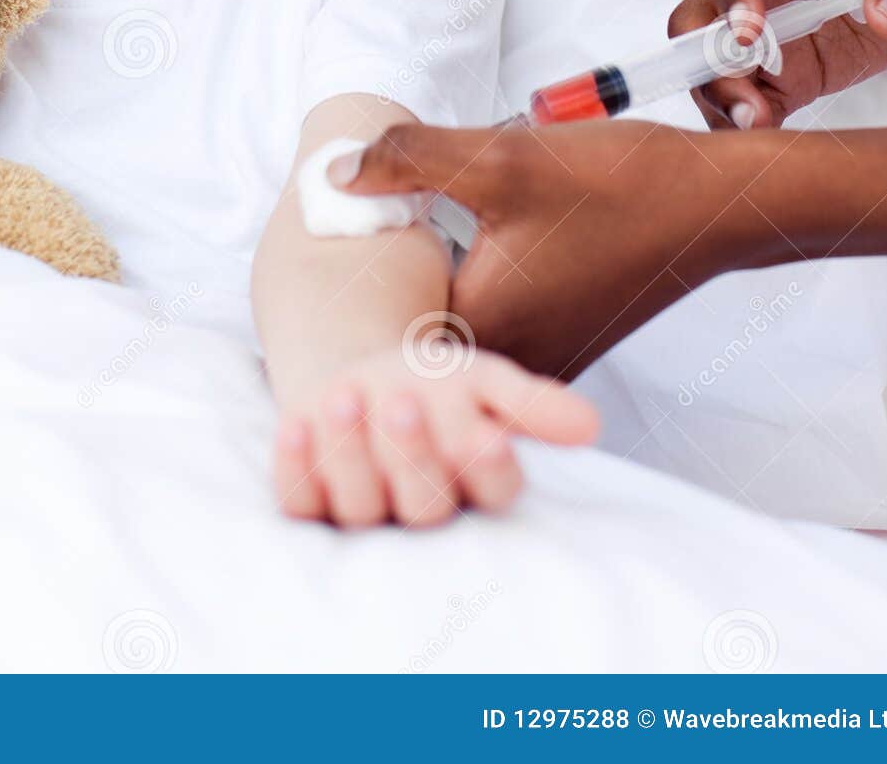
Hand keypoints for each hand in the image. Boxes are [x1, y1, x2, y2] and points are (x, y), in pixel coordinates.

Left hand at [273, 341, 596, 527]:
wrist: (360, 377)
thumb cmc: (434, 388)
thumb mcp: (481, 380)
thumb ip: (529, 402)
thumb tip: (591, 425)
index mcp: (472, 481)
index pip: (493, 492)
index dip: (487, 470)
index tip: (483, 436)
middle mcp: (420, 506)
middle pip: (424, 505)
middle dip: (412, 455)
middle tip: (402, 401)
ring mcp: (363, 508)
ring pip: (360, 504)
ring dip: (351, 452)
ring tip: (346, 395)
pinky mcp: (311, 502)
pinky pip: (300, 500)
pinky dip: (295, 465)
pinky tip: (295, 424)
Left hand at [334, 119, 742, 381]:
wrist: (712, 200)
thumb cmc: (616, 183)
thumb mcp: (499, 158)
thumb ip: (408, 162)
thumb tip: (331, 174)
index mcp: (485, 329)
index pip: (386, 349)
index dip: (345, 314)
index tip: (308, 283)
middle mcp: (513, 360)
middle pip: (416, 355)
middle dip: (377, 318)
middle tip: (324, 280)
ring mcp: (543, 356)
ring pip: (456, 346)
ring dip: (422, 312)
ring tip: (379, 269)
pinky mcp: (565, 341)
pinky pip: (494, 336)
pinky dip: (464, 307)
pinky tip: (449, 262)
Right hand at [669, 0, 886, 128]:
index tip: (748, 34)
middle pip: (703, 12)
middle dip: (708, 57)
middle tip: (741, 94)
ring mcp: (771, 22)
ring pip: (715, 61)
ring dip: (725, 96)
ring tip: (757, 125)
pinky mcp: (790, 65)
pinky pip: (755, 94)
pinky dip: (754, 118)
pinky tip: (768, 136)